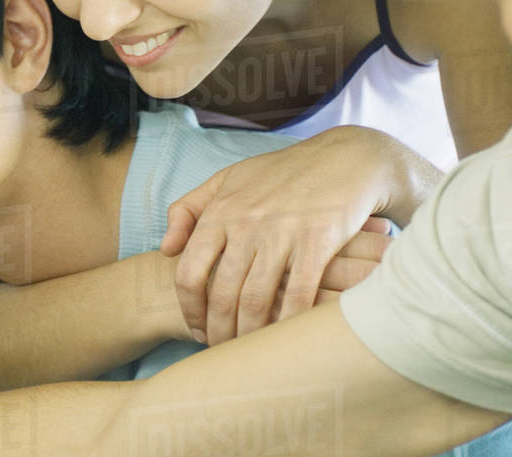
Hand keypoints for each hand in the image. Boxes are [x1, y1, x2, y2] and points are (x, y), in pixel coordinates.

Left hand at [159, 127, 431, 344]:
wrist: (345, 158)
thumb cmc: (282, 174)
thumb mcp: (227, 180)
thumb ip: (189, 210)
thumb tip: (165, 248)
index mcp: (219, 211)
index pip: (188, 271)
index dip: (189, 308)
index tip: (196, 328)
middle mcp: (245, 223)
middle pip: (221, 293)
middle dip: (219, 330)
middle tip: (223, 351)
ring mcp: (281, 232)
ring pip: (256, 299)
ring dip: (249, 333)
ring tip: (248, 352)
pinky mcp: (318, 240)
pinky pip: (299, 293)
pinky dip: (288, 321)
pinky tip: (284, 337)